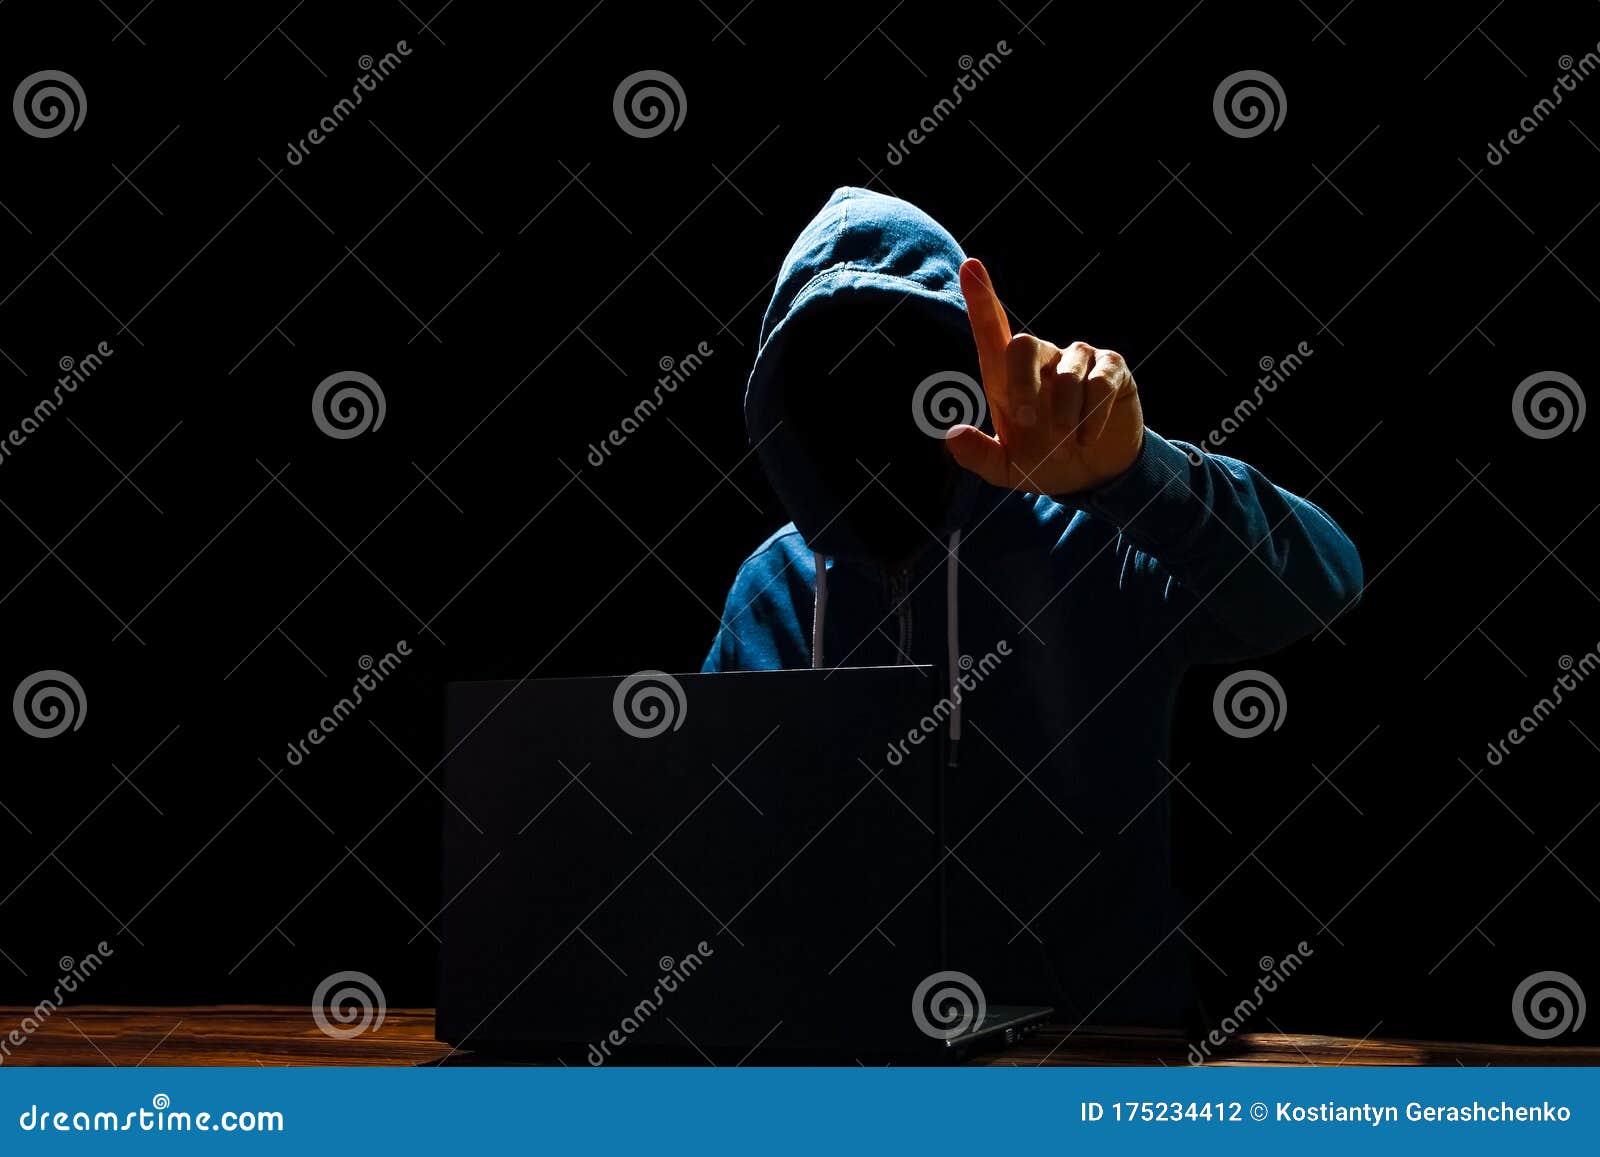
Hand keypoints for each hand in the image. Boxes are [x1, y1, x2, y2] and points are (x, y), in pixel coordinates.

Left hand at [947, 258, 1144, 495]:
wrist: (1094, 475)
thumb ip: (979, 456)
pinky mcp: (1111, 368)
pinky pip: (1099, 383)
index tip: (969, 266)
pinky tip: (1088, 437)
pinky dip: (1091, 417)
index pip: (992, 329)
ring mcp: (1078, 359)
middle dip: (1023, 385)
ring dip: (1062, 415)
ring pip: (1065, 374)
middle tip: (1027, 423)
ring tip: (1066, 443)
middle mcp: (1041, 359)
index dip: (981, 296)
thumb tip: (952, 436)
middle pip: (1022, 345)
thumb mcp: (1007, 470)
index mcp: (1008, 377)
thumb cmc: (1045, 463)